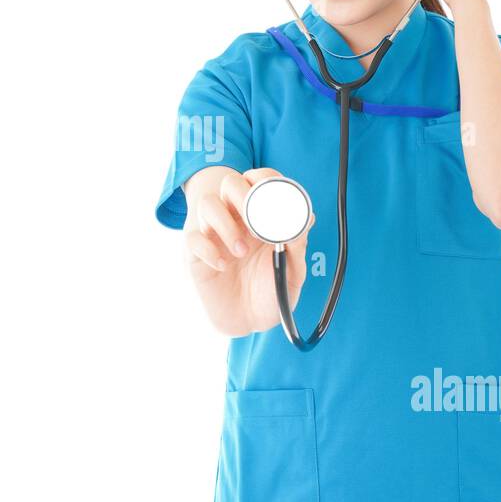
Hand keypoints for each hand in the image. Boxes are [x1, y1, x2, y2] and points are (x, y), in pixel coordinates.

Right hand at [184, 167, 315, 336]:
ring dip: (225, 223)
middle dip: (243, 197)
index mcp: (261, 216)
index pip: (259, 180)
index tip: (275, 202)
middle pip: (230, 183)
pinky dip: (208, 249)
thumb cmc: (272, 290)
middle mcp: (236, 219)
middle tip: (256, 225)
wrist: (251, 321)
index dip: (265, 180)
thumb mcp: (293, 270)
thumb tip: (307, 217)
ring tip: (240, 251)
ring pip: (208, 204)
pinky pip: (193, 238)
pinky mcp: (196, 254)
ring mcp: (214, 234)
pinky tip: (222, 265)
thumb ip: (298, 244)